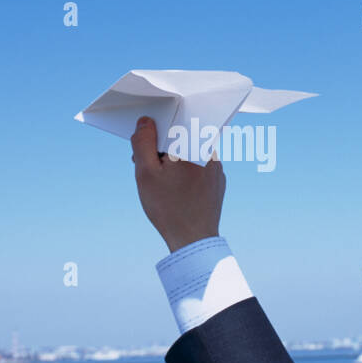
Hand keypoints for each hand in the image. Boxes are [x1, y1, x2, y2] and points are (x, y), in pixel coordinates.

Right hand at [130, 117, 225, 252]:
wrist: (193, 239)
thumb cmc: (168, 207)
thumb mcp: (146, 172)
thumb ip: (143, 143)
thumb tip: (146, 122)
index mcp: (193, 144)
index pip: (173, 123)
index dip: (155, 132)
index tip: (144, 147)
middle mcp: (210, 152)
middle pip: (181, 139)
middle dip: (162, 149)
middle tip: (147, 168)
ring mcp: (217, 167)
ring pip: (190, 154)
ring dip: (173, 162)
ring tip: (161, 183)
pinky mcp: (218, 181)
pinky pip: (199, 168)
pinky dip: (186, 174)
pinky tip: (176, 190)